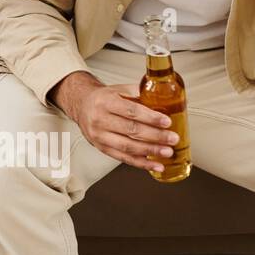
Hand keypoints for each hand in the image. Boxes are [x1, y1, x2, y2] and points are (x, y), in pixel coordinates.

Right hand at [51, 71, 177, 173]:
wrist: (81, 106)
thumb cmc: (104, 98)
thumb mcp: (119, 89)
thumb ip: (138, 93)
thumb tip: (164, 97)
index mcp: (105, 102)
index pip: (131, 111)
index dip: (150, 117)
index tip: (167, 122)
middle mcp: (100, 119)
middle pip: (131, 130)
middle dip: (155, 136)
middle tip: (172, 138)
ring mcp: (99, 136)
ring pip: (127, 146)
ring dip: (150, 151)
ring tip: (167, 152)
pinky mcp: (101, 148)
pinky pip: (123, 158)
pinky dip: (140, 163)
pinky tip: (155, 165)